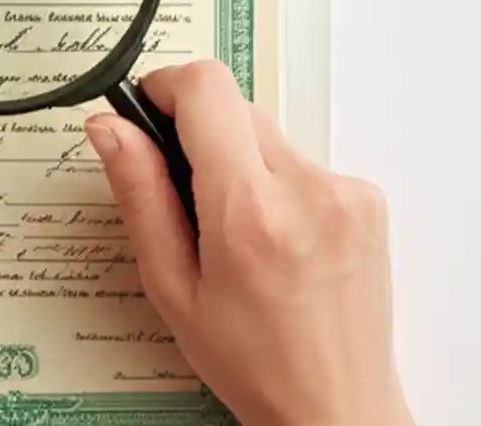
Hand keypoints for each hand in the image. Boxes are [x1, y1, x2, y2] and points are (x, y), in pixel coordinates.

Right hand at [83, 61, 412, 425]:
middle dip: (200, 135)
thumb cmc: (252, 362)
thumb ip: (140, 195)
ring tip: (237, 234)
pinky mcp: (368, 198)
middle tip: (187, 198)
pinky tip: (277, 240)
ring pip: (269, 134)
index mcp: (249, 213)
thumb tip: (111, 128)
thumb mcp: (172, 286)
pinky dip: (280, 184)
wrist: (336, 406)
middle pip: (236, 106)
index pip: (207, 89)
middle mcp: (308, 189)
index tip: (149, 109)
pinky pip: (304, 161)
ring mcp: (347, 191)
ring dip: (242, 163)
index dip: (167, 87)